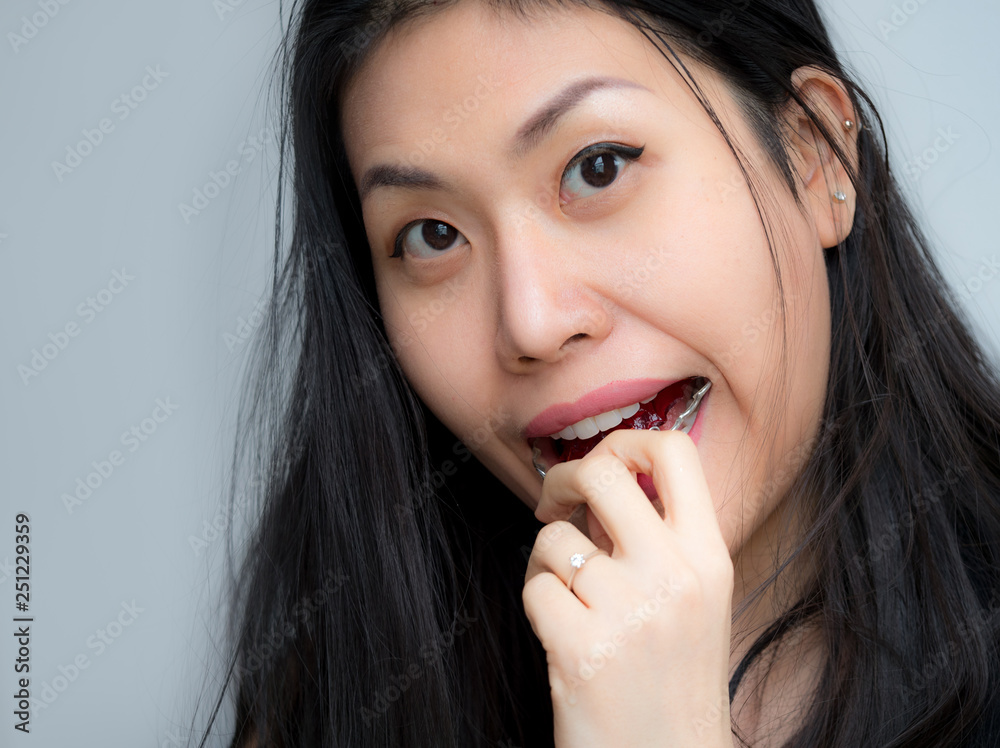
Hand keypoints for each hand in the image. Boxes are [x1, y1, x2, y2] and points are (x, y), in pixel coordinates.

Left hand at [522, 429, 733, 747]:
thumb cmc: (672, 679)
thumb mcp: (694, 599)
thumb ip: (659, 537)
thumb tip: (598, 476)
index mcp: (709, 559)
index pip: (676, 451)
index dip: (628, 440)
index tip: (605, 466)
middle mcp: (676, 577)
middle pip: (602, 471)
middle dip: (564, 478)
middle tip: (555, 504)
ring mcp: (630, 612)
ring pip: (553, 538)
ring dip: (546, 561)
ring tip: (568, 597)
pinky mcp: (584, 649)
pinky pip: (535, 588)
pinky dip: (536, 602)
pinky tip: (560, 629)